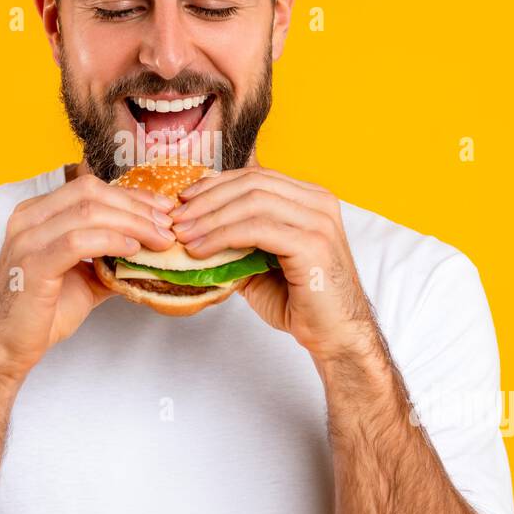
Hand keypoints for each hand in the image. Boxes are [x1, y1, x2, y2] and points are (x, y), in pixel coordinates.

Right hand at [0, 174, 176, 381]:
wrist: (5, 347)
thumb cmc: (41, 312)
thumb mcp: (84, 278)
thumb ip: (110, 258)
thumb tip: (152, 250)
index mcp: (38, 214)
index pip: (90, 189)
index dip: (132, 195)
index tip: (163, 209)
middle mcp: (29, 219)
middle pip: (91, 192)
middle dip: (137, 206)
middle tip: (168, 224)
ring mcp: (27, 239)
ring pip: (88, 212)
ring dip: (132, 223)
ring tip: (159, 239)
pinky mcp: (33, 264)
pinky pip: (77, 241)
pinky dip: (111, 240)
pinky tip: (132, 248)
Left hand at [168, 165, 379, 363]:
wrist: (337, 337)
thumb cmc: (303, 303)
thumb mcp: (263, 263)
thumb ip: (238, 242)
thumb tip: (194, 231)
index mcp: (310, 199)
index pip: (256, 176)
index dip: (216, 184)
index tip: (184, 201)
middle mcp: (318, 202)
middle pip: (252, 182)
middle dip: (207, 198)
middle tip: (176, 218)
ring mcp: (318, 221)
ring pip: (252, 202)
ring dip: (210, 217)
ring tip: (183, 236)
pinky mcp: (312, 244)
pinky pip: (257, 229)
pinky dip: (223, 236)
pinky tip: (201, 250)